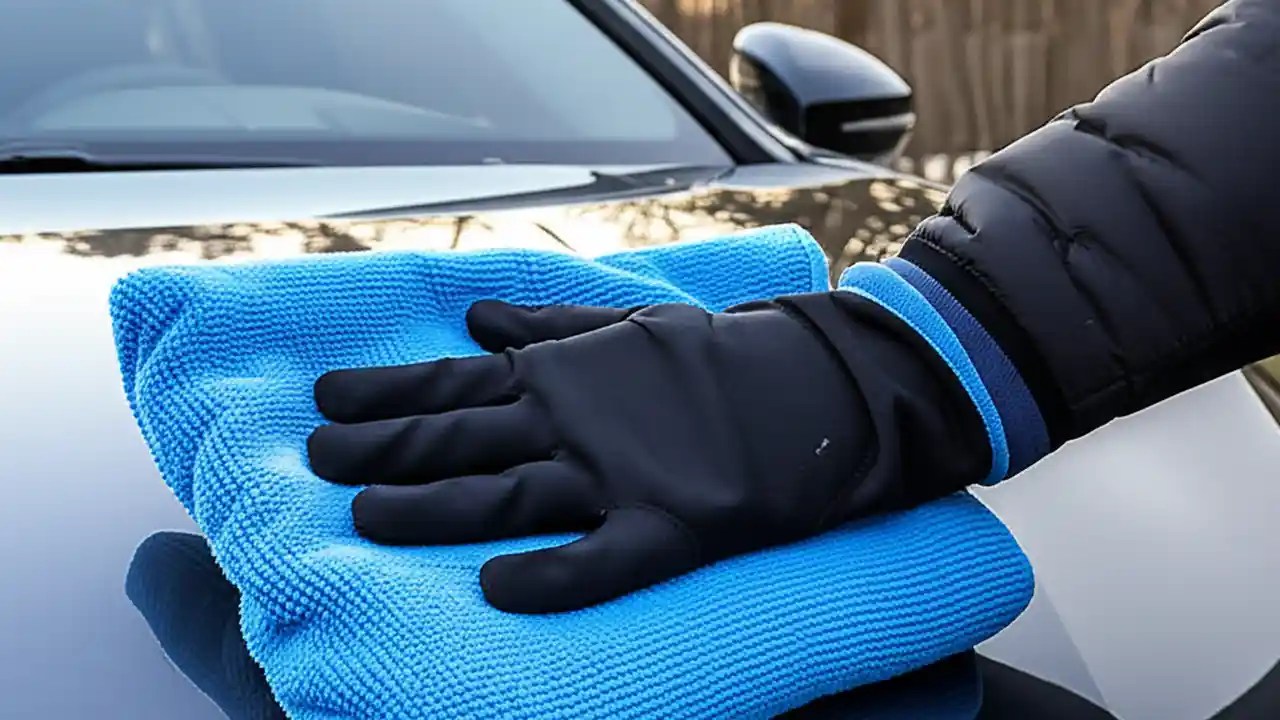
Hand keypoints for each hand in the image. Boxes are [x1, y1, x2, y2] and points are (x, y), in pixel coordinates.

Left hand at [308, 294, 988, 612]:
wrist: (815, 388)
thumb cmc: (717, 357)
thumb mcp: (627, 324)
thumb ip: (548, 327)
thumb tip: (475, 320)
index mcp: (563, 376)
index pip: (454, 384)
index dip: (384, 392)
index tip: (322, 401)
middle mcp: (576, 423)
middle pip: (462, 438)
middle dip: (383, 449)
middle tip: (316, 463)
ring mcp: (619, 477)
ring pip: (507, 495)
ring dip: (434, 507)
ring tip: (367, 521)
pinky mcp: (669, 527)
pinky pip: (600, 560)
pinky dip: (550, 575)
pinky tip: (496, 589)